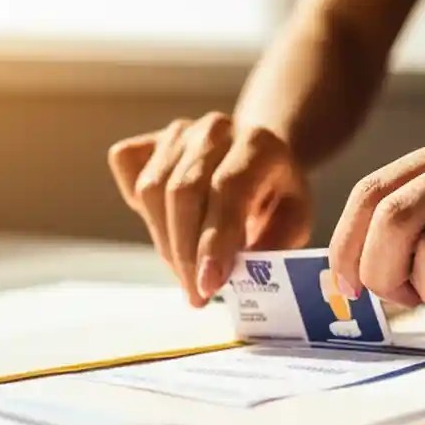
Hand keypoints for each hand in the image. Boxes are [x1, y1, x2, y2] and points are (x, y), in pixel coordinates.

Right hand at [108, 112, 311, 306]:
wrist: (254, 157)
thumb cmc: (273, 195)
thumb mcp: (293, 219)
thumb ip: (274, 243)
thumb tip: (243, 274)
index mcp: (258, 143)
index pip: (227, 190)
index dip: (213, 241)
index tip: (207, 285)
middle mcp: (214, 130)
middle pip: (182, 193)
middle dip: (184, 253)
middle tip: (195, 294)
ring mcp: (177, 132)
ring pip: (152, 191)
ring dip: (165, 243)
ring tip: (186, 271)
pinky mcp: (148, 142)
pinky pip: (131, 179)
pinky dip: (144, 215)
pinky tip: (170, 231)